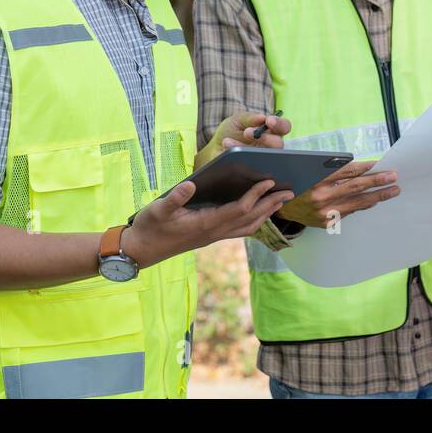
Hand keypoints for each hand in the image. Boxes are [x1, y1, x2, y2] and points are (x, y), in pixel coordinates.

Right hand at [123, 178, 294, 266]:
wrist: (142, 250)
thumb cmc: (150, 227)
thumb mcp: (157, 209)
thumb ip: (175, 198)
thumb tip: (190, 184)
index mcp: (205, 224)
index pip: (238, 209)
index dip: (256, 195)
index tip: (269, 181)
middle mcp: (214, 232)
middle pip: (250, 219)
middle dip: (270, 204)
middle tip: (290, 191)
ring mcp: (214, 237)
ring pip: (248, 227)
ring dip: (266, 213)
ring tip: (280, 200)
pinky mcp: (211, 237)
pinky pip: (239, 230)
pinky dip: (254, 220)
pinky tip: (259, 213)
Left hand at [195, 111, 291, 168]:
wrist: (215, 147)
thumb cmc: (231, 131)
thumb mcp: (238, 120)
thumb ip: (250, 117)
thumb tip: (263, 118)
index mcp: (271, 131)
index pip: (284, 127)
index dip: (280, 124)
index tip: (269, 121)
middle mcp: (270, 146)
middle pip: (279, 144)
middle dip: (264, 138)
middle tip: (247, 133)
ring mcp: (263, 160)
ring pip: (263, 157)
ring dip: (245, 148)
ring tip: (227, 141)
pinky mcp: (254, 172)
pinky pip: (250, 167)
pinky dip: (235, 155)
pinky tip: (225, 147)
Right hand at [276, 159, 399, 228]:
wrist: (280, 207)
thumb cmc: (298, 182)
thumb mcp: (309, 169)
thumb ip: (331, 168)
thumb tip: (360, 167)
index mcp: (317, 179)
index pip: (347, 172)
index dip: (365, 168)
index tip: (379, 164)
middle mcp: (321, 197)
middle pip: (356, 187)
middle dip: (377, 181)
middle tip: (393, 177)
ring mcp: (325, 212)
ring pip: (357, 202)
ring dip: (377, 196)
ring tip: (392, 190)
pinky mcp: (327, 222)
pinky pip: (350, 211)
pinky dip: (363, 204)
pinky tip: (374, 200)